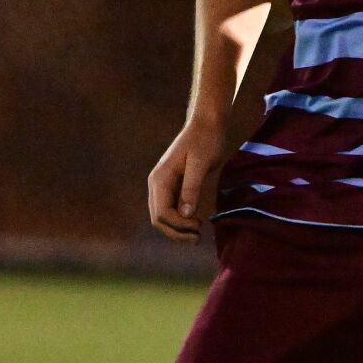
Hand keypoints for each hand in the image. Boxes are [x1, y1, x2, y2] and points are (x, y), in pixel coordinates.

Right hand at [148, 114, 225, 243]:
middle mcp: (157, 184)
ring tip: (197, 234)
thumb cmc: (205, 141)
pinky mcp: (173, 187)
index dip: (178, 226)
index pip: (161, 213)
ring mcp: (163, 186)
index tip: (198, 227)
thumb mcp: (201, 163)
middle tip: (198, 237)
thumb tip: (186, 214)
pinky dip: (180, 221)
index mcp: (160, 179)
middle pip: (158, 219)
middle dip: (176, 232)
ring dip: (177, 230)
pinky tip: (194, 223)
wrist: (206, 125)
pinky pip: (170, 210)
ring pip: (163, 217)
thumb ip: (192, 187)